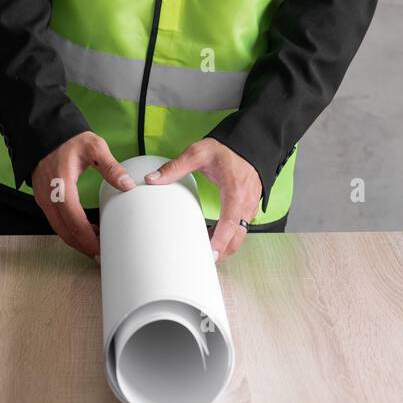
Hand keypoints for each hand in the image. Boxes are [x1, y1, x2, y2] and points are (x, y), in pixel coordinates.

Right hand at [31, 132, 134, 258]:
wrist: (46, 130)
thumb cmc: (69, 138)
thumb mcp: (94, 147)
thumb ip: (111, 167)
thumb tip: (127, 184)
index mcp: (61, 185)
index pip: (74, 221)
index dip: (87, 239)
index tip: (100, 250)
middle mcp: (48, 195)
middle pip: (64, 231)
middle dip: (82, 246)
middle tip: (101, 254)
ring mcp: (42, 198)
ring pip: (58, 229)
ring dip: (76, 239)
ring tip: (96, 243)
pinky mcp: (42, 197)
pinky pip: (55, 220)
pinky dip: (69, 229)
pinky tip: (84, 227)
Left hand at [143, 139, 260, 261]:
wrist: (248, 143)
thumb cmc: (226, 149)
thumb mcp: (198, 153)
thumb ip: (175, 167)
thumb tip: (153, 179)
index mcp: (234, 190)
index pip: (230, 221)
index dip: (220, 240)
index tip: (210, 253)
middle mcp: (246, 202)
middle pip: (237, 237)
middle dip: (222, 252)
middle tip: (202, 260)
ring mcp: (250, 206)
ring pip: (241, 235)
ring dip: (225, 246)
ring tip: (204, 249)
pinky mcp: (249, 207)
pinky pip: (242, 228)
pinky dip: (230, 237)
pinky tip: (214, 236)